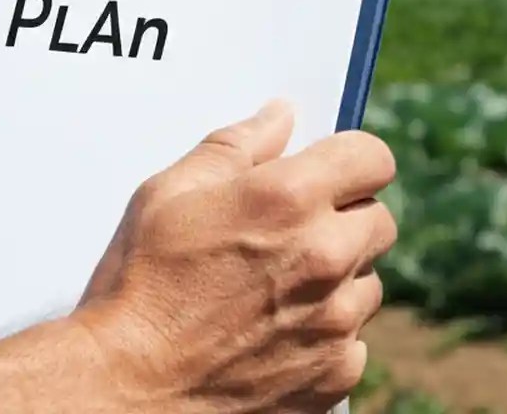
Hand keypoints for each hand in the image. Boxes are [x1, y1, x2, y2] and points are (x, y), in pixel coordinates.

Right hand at [75, 101, 397, 413]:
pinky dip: (326, 336)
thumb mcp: (169, 194)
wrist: (126, 391)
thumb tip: (279, 118)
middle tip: (294, 233)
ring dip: (338, 279)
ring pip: (368, 283)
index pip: (373, 157)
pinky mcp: (335, 375)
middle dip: (345, 218)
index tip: (332, 172)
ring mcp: (336, 322)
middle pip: (380, 220)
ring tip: (276, 289)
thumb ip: (234, 146)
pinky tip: (275, 334)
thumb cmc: (139, 288)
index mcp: (289, 199)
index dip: (352, 160)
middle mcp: (325, 257)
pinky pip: (353, 341)